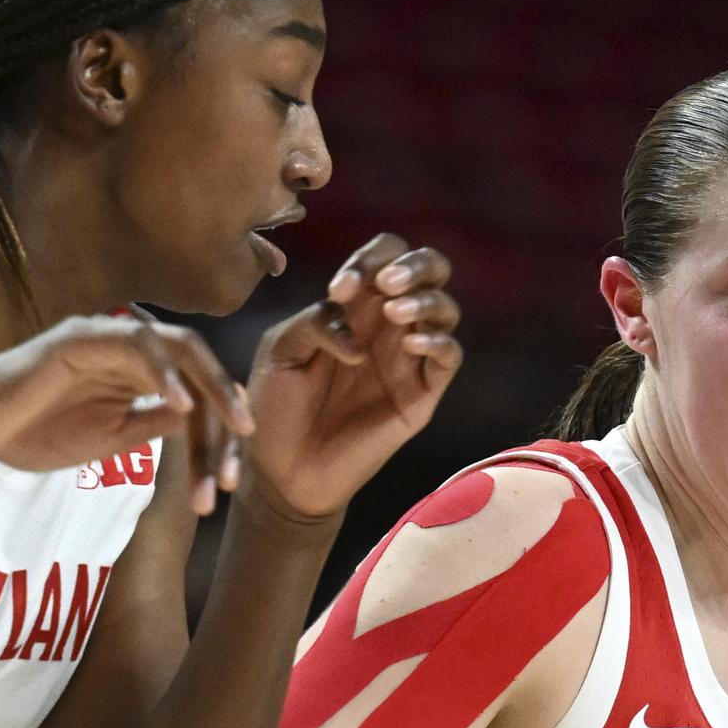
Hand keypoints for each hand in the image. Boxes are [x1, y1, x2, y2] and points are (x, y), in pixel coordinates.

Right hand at [0, 313, 253, 475]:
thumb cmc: (33, 432)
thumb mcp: (107, 441)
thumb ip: (150, 426)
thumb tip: (194, 419)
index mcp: (137, 375)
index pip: (193, 396)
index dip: (215, 435)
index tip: (225, 481)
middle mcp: (130, 351)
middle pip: (197, 369)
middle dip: (227, 408)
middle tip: (244, 449)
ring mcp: (108, 338)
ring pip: (180, 349)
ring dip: (211, 387)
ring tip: (233, 425)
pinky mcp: (85, 337)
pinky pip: (138, 346)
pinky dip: (165, 371)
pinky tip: (181, 403)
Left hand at [237, 234, 462, 522]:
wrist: (284, 472)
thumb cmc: (277, 408)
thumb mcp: (281, 350)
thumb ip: (315, 321)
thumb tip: (358, 333)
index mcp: (355, 305)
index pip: (384, 255)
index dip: (370, 258)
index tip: (340, 290)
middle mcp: (388, 324)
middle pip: (429, 269)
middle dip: (414, 265)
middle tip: (386, 285)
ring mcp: (407, 358)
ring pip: (445, 308)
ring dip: (425, 300)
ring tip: (395, 313)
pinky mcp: (422, 394)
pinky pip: (450, 356)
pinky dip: (437, 341)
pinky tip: (410, 345)